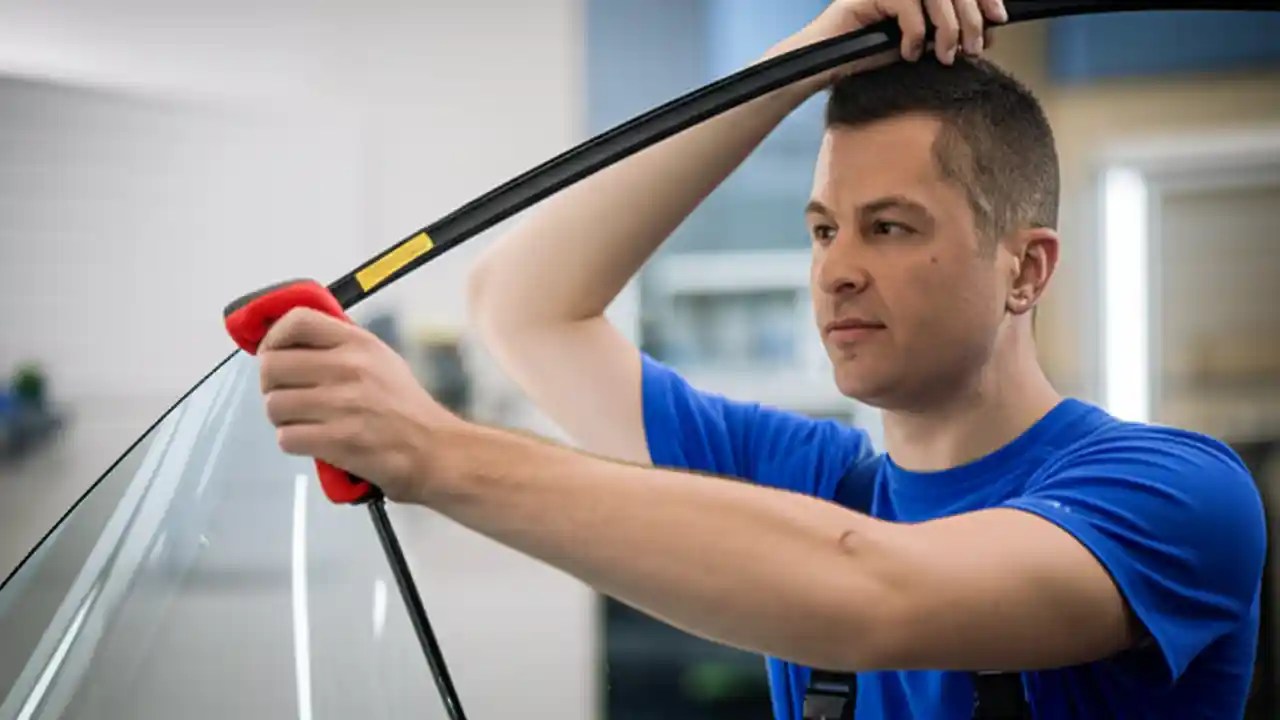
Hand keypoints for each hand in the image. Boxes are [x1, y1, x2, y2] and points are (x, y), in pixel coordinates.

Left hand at [256, 307, 461, 503]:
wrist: (434, 451)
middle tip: (287, 395)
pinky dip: (295, 442)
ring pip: (274, 405)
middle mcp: (349, 368)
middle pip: (272, 366)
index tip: (274, 353)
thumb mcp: (382, 360)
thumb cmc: (406, 408)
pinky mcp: (337, 441)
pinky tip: (315, 441)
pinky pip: (286, 437)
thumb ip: (341, 347)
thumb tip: (292, 343)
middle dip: (272, 385)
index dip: (274, 338)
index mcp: (359, 344)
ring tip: (305, 421)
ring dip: (283, 418)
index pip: (296, 322)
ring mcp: (341, 405)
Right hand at [769, 0, 1006, 93]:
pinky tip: (908, 54)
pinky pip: (905, 4)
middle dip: (970, 17)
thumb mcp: (920, 47)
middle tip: (973, 48)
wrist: (825, 69)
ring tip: (946, 56)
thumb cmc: (868, 60)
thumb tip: (986, 32)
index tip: (998, 20)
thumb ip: (947, 35)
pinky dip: (914, 31)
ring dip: (948, 26)